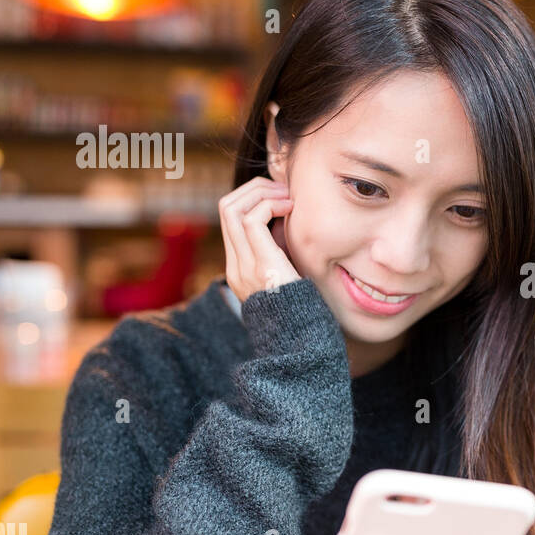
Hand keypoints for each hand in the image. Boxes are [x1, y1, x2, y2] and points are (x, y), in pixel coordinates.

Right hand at [219, 175, 300, 302]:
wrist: (309, 346)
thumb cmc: (309, 312)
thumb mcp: (291, 276)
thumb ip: (282, 253)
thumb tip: (286, 221)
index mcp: (240, 270)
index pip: (230, 218)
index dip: (253, 197)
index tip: (282, 196)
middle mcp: (236, 268)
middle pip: (225, 207)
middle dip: (255, 188)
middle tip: (284, 190)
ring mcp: (244, 268)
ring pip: (232, 208)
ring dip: (262, 192)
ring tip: (288, 197)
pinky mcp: (262, 268)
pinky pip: (251, 221)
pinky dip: (270, 205)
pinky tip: (291, 208)